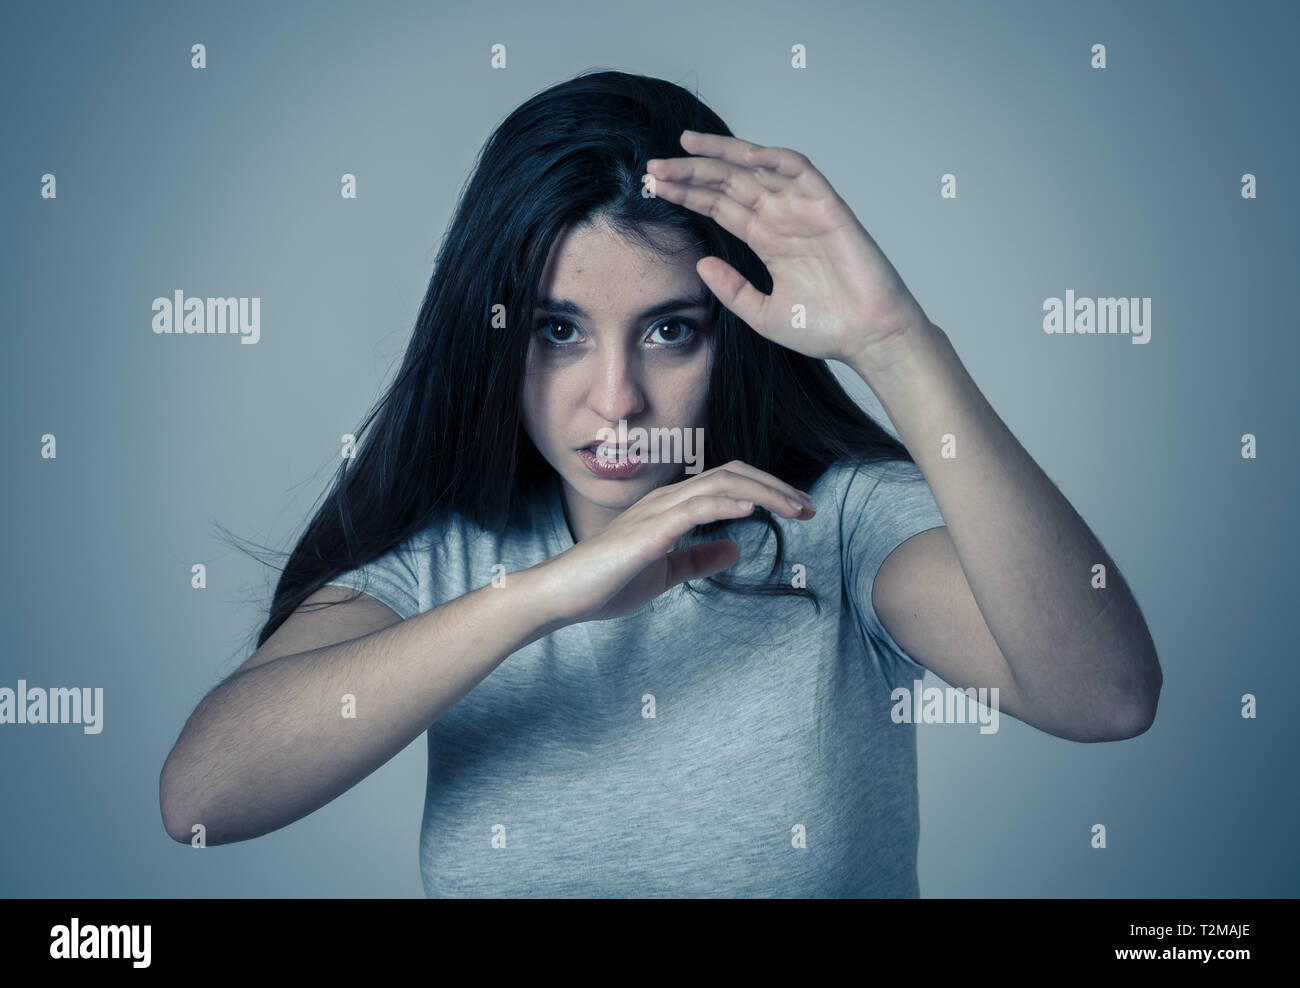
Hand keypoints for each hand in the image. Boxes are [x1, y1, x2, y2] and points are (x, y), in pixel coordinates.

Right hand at [535, 460, 815, 623]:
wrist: (563, 596)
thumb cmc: (605, 583)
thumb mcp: (665, 573)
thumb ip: (698, 559)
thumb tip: (734, 548)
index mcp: (670, 507)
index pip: (727, 482)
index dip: (766, 489)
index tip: (798, 508)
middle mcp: (666, 500)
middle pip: (731, 474)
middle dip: (775, 486)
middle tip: (809, 506)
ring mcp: (656, 512)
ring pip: (720, 485)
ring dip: (764, 493)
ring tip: (796, 508)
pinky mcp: (648, 531)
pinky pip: (694, 508)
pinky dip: (728, 503)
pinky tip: (754, 510)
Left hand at [645, 129, 931, 367]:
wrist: (868, 337)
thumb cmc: (825, 328)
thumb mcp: (762, 314)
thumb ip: (731, 289)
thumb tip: (701, 264)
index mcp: (766, 239)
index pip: (719, 205)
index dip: (688, 193)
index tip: (655, 187)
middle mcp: (782, 217)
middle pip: (729, 182)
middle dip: (692, 172)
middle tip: (654, 167)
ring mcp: (803, 209)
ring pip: (757, 169)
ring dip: (722, 155)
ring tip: (685, 146)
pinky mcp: (827, 207)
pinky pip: (800, 170)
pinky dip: (774, 158)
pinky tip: (743, 155)